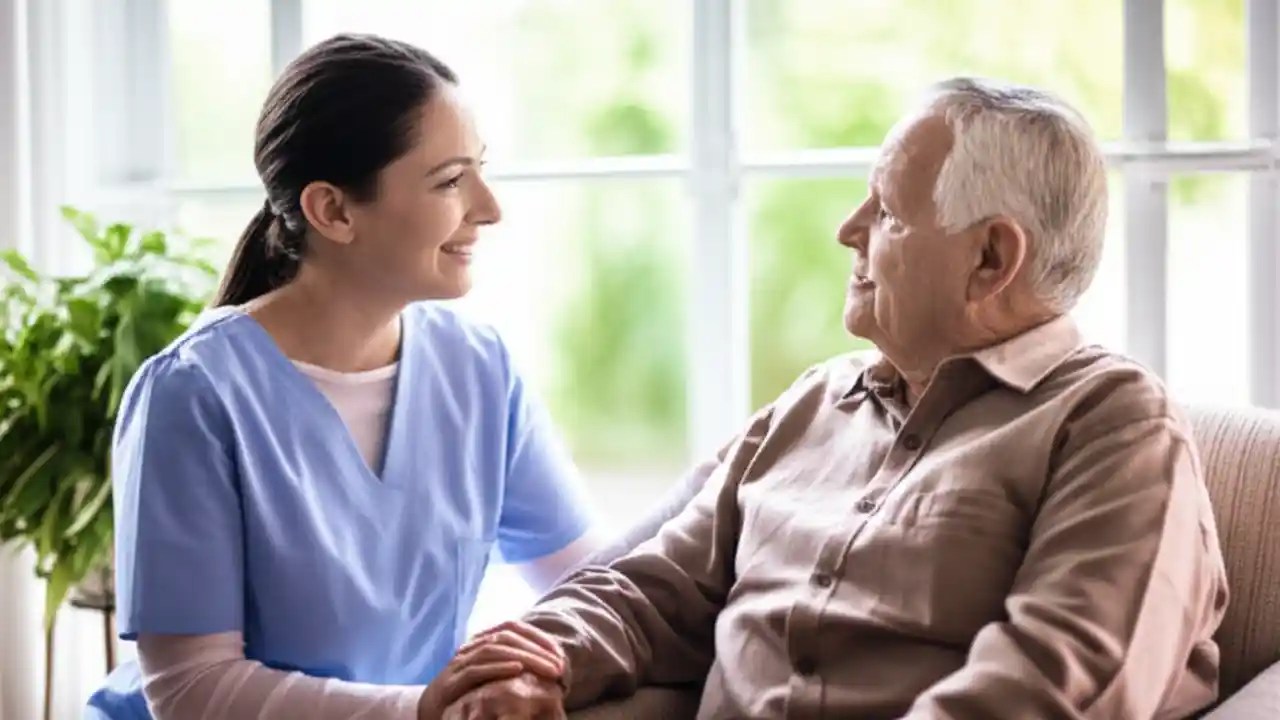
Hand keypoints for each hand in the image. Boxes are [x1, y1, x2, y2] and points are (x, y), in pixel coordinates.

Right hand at [417, 622, 566, 719]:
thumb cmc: (468, 695)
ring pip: (494, 650)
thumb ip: (513, 667)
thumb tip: (549, 667)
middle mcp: (471, 648)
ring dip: (524, 658)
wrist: (430, 710)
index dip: (537, 637)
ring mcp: (459, 663)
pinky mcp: (451, 681)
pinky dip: (498, 667)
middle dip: (536, 650)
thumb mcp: (493, 678)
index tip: (559, 654)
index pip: (512, 628)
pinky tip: (517, 670)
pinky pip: (476, 670)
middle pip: (506, 637)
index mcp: (482, 642)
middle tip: (559, 666)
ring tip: (546, 669)